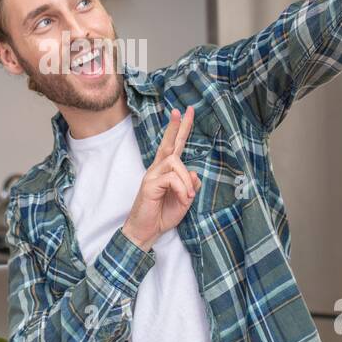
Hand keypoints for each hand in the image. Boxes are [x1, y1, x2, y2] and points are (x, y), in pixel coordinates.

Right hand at [123, 106, 201, 250]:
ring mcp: (152, 175)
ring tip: (188, 197)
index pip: (175, 146)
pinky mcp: (149, 184)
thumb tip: (194, 173)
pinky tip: (183, 199)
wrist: (146, 232)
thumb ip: (190, 185)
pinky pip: (172, 178)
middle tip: (186, 110)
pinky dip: (182, 189)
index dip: (181, 129)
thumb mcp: (184, 200)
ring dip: (186, 181)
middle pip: (169, 143)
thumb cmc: (162, 215)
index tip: (187, 112)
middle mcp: (158, 169)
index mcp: (166, 171)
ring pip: (175, 163)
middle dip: (178, 127)